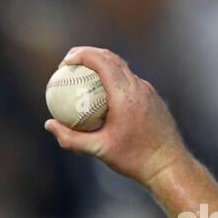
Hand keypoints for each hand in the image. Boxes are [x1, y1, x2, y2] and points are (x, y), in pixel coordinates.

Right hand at [44, 46, 189, 187]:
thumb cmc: (133, 159)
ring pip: (122, 67)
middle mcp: (138, 87)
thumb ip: (71, 138)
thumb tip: (49, 124)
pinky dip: (112, 79)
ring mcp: (148, 90)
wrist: (168, 164)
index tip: (63, 63)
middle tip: (68, 63)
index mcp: (124, 95)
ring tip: (82, 76)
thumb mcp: (98, 150)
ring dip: (101, 64)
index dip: (81, 55)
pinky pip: (129, 81)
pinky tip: (101, 95)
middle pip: (111, 58)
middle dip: (88, 53)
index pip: (102, 62)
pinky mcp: (152, 97)